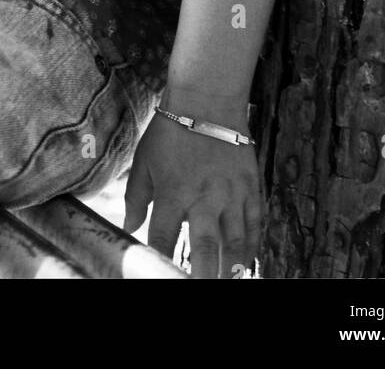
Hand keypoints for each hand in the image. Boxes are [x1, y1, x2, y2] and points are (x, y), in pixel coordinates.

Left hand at [123, 112, 262, 278]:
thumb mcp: (144, 160)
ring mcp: (231, 193)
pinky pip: (255, 222)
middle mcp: (203, 197)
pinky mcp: (250, 185)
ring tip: (225, 279)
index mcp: (172, 192)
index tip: (160, 275)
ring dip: (230, 266)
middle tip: (201, 287)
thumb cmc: (172, 129)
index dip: (161, 261)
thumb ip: (136, 197)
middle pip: (204, 249)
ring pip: (235, 242)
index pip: (164, 239)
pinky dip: (252, 244)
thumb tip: (128, 227)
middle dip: (202, 276)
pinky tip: (246, 259)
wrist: (208, 98)